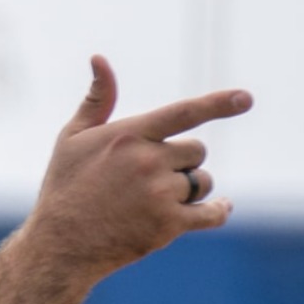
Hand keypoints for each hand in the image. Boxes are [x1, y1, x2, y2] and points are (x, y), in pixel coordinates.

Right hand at [22, 55, 251, 279]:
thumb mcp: (71, 139)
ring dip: (190, 188)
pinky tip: (222, 208)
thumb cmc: (64, 188)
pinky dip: (219, 211)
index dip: (218, 104)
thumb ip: (97, 100)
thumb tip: (100, 58)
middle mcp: (148, 162)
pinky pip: (212, 213)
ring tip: (154, 201)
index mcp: (129, 136)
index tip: (245, 99)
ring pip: (202, 182)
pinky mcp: (169, 225)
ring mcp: (160, 194)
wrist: (58, 245)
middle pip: (196, 151)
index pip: (183, 113)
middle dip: (181, 162)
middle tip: (149, 178)